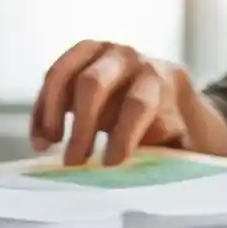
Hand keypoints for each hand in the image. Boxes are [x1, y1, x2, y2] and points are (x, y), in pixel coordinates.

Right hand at [29, 40, 226, 165]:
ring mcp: (102, 52)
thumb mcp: (185, 140)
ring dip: (51, 113)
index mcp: (164, 78)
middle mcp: (131, 58)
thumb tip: (147, 175)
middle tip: (73, 162)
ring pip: (64, 75)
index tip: (109, 165)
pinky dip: (41, 110)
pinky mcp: (80, 55)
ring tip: (48, 146)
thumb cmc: (177, 127)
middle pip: (94, 83)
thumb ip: (170, 152)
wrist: (169, 93)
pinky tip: (40, 141)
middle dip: (80, 126)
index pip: (139, 103)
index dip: (122, 136)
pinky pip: (52, 78)